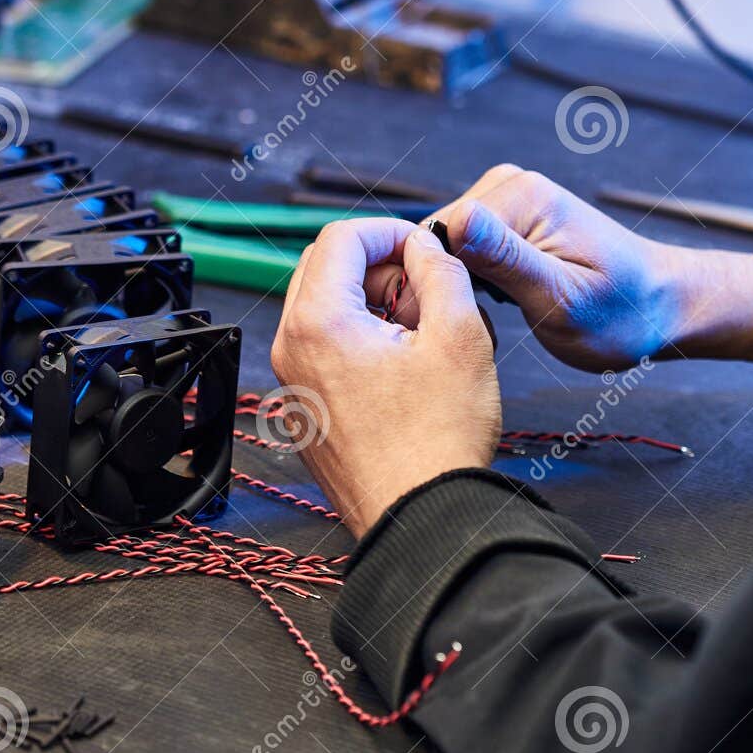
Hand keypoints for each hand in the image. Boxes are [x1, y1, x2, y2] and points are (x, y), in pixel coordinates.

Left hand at [270, 219, 501, 536]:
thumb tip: (425, 245)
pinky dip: (361, 337)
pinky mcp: (308, 412)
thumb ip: (441, 272)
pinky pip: (324, 350)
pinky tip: (406, 365)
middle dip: (378, 264)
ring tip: (423, 330)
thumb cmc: (439, 442)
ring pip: (324, 309)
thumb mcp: (461, 336)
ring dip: (371, 301)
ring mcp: (294, 384)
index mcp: (318, 324)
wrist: (422, 521)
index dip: (390, 231)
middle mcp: (292, 350)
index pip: (340, 237)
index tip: (425, 247)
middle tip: (425, 287)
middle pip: (324, 267)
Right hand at [425, 165, 752, 370]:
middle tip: (490, 321)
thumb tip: (457, 220)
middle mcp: (512, 185)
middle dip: (450, 281)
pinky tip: (503, 300)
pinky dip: (474, 277)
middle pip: (438, 237)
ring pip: (449, 244)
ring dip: (462, 281)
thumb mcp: (561, 298)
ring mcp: (512, 199)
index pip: (438, 235)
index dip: (439, 282)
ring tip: (502, 310)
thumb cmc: (620, 314)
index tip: (464, 320)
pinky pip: (467, 246)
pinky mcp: (512, 218)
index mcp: (521, 197)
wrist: (660, 306)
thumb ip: (507, 260)